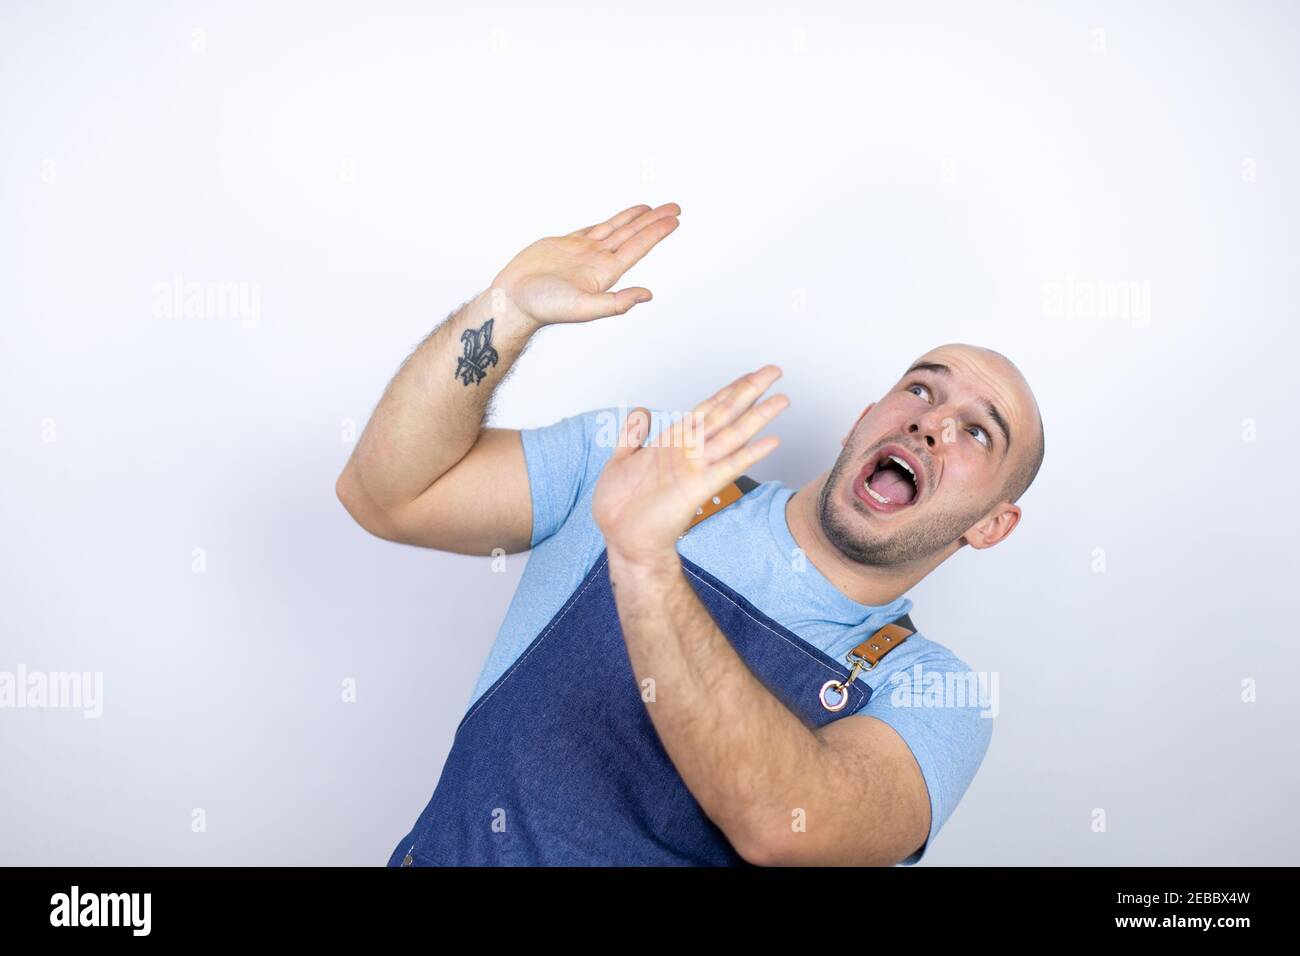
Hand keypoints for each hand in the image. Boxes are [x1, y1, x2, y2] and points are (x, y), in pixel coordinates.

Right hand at [490, 202, 680, 326]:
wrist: (512, 300)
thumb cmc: (543, 307)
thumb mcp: (583, 307)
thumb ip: (616, 303)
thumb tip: (648, 295)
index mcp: (605, 274)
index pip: (637, 247)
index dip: (656, 232)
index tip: (675, 219)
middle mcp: (598, 261)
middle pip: (632, 235)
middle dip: (654, 221)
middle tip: (675, 207)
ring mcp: (582, 252)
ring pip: (614, 229)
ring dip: (634, 219)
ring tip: (652, 208)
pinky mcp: (564, 245)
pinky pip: (592, 229)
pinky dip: (608, 222)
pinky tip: (619, 219)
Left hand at [592, 366, 789, 569]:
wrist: (623, 540)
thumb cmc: (620, 507)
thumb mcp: (621, 461)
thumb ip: (632, 435)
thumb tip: (641, 411)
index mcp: (673, 443)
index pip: (707, 409)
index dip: (729, 390)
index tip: (751, 375)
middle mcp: (690, 452)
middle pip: (726, 414)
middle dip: (750, 391)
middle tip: (775, 372)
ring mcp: (695, 469)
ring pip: (732, 435)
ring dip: (758, 417)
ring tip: (781, 400)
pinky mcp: (696, 488)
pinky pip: (727, 467)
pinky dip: (749, 454)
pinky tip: (771, 442)